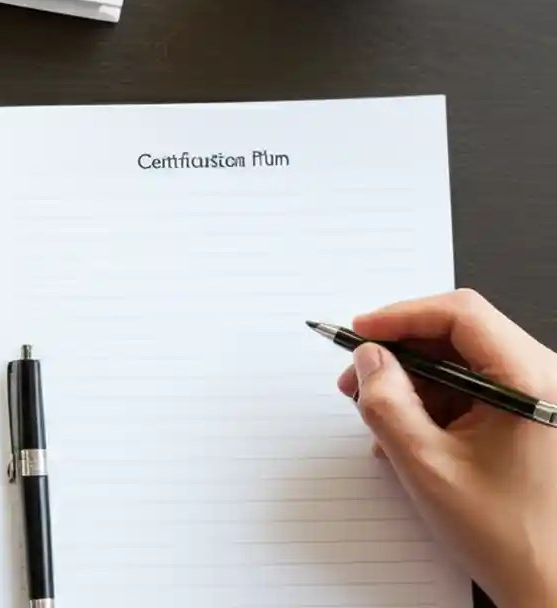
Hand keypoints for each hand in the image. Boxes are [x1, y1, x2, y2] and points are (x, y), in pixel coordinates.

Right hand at [337, 290, 556, 607]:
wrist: (551, 585)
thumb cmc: (510, 535)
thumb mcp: (426, 465)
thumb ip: (387, 404)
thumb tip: (367, 361)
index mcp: (532, 381)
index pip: (460, 314)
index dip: (401, 316)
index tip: (360, 333)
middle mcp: (544, 380)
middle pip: (459, 335)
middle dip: (401, 354)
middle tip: (357, 378)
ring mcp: (539, 398)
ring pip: (462, 363)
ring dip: (414, 383)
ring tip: (379, 417)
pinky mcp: (531, 416)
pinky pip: (474, 389)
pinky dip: (435, 403)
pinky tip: (408, 434)